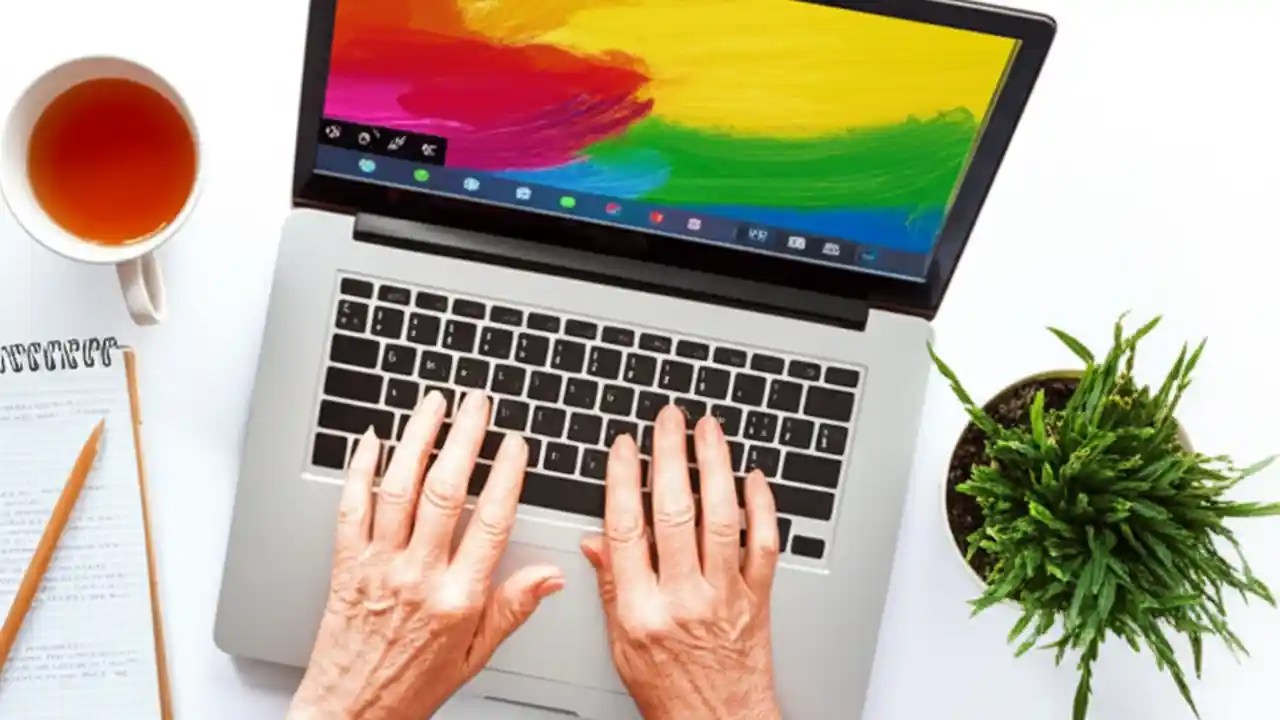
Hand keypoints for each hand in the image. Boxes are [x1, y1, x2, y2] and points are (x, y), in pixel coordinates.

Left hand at [288, 390, 563, 719]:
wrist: (350, 712)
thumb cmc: (413, 686)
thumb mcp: (477, 656)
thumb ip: (513, 608)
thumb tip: (552, 575)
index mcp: (457, 597)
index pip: (490, 521)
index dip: (506, 475)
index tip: (516, 444)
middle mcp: (417, 574)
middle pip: (443, 491)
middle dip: (463, 438)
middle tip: (477, 403)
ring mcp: (378, 565)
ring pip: (398, 488)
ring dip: (417, 439)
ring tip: (433, 404)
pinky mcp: (346, 564)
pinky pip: (351, 506)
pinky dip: (361, 469)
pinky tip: (374, 440)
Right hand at [582, 407, 782, 719]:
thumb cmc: (670, 693)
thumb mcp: (621, 647)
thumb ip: (611, 588)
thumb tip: (594, 541)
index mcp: (641, 609)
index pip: (627, 529)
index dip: (622, 480)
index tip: (623, 446)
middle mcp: (684, 598)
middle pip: (674, 512)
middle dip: (669, 456)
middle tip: (668, 419)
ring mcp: (725, 596)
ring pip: (722, 518)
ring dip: (715, 467)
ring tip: (709, 431)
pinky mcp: (759, 599)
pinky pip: (764, 544)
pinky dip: (763, 507)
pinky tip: (754, 477)